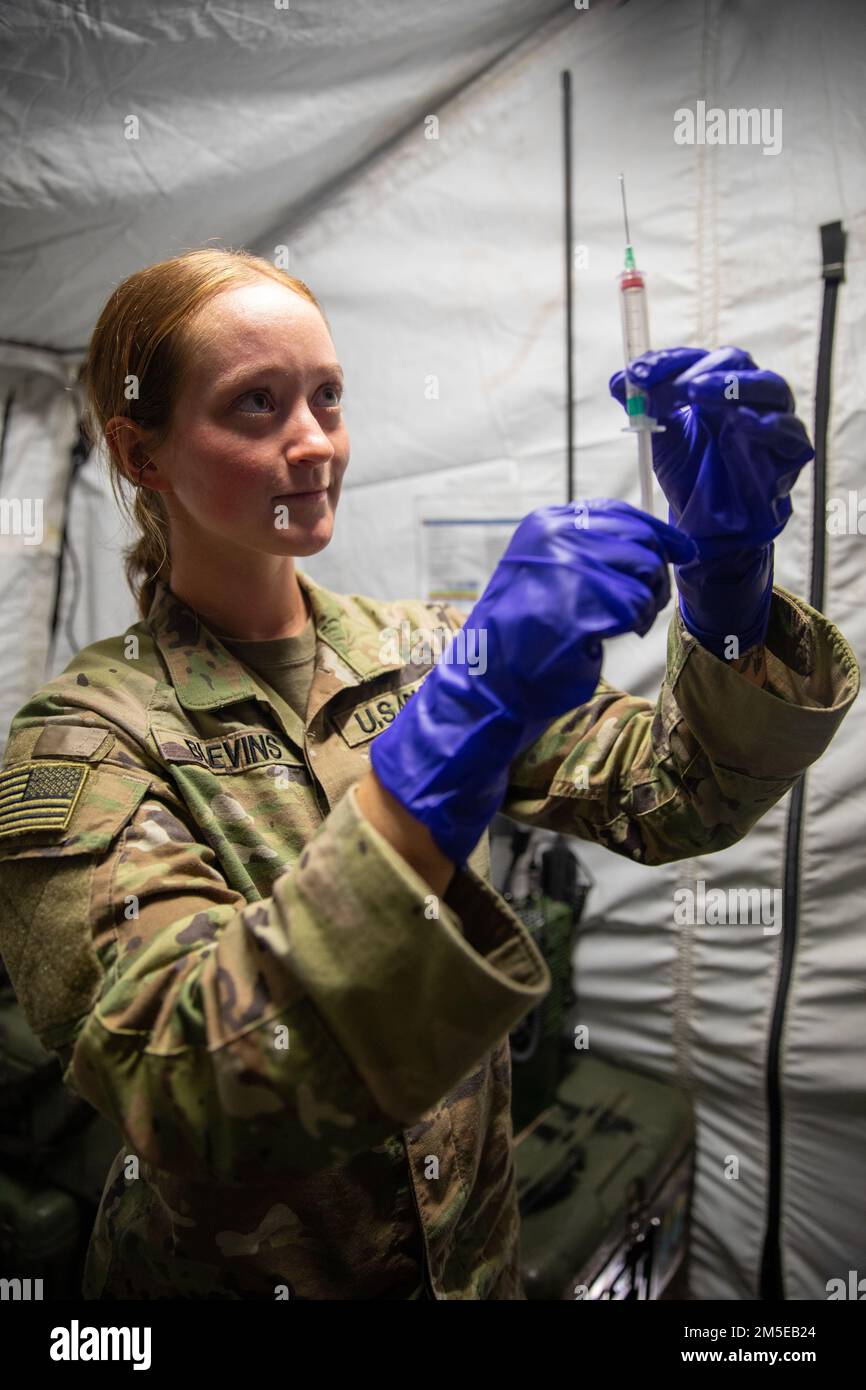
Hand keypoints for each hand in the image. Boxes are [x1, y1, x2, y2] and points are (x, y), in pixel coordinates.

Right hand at [369, 498, 695, 865]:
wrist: (492, 681)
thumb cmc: (524, 633)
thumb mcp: (548, 572)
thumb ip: (591, 551)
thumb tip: (658, 544)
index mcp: (545, 525)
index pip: (619, 513)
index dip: (657, 532)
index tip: (682, 549)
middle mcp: (557, 538)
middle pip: (640, 541)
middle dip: (653, 575)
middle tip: (643, 605)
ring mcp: (569, 569)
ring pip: (646, 573)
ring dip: (644, 604)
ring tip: (619, 624)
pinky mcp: (584, 605)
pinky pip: (637, 606)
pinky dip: (633, 625)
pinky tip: (607, 636)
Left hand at [609, 346, 813, 656]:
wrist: (709, 522)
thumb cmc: (690, 472)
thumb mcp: (661, 437)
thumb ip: (643, 407)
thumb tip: (617, 380)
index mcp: (717, 385)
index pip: (699, 359)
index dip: (669, 362)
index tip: (638, 375)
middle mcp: (748, 395)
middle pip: (736, 362)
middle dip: (701, 371)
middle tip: (673, 388)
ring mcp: (774, 418)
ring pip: (770, 387)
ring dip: (735, 385)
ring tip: (700, 392)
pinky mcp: (791, 451)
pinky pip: (789, 431)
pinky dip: (768, 423)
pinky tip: (742, 422)